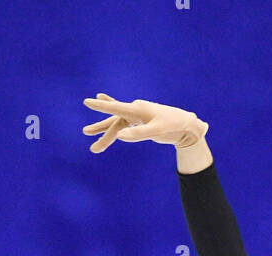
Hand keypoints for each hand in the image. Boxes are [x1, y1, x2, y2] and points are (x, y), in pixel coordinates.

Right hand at [82, 94, 208, 152]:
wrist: (185, 126)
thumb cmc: (172, 126)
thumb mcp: (156, 131)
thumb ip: (138, 133)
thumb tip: (119, 136)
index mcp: (138, 109)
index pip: (116, 108)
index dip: (102, 106)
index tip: (87, 102)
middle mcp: (135, 110)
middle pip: (115, 121)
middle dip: (102, 130)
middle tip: (86, 134)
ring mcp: (137, 116)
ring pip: (117, 124)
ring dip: (105, 132)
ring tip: (90, 137)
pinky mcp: (139, 122)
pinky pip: (123, 123)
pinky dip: (114, 125)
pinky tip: (107, 126)